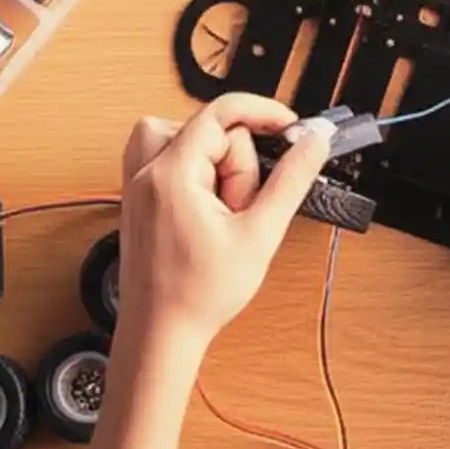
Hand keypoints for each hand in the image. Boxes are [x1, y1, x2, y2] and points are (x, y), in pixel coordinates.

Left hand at [117, 93, 332, 343]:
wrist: (160, 334)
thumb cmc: (197, 296)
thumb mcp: (260, 234)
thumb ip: (292, 180)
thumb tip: (314, 141)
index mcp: (171, 174)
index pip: (221, 113)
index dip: (263, 114)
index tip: (290, 127)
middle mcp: (145, 171)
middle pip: (207, 129)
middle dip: (236, 164)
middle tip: (241, 208)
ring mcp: (135, 183)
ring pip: (180, 135)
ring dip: (210, 161)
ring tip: (222, 204)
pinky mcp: (136, 196)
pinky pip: (161, 154)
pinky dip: (189, 166)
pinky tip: (205, 200)